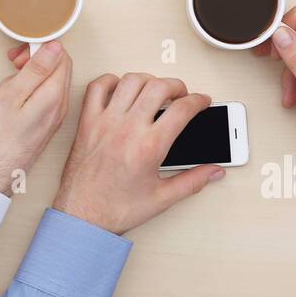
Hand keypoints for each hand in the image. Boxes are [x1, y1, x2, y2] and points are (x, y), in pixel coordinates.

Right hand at [0, 40, 72, 193]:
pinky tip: (14, 98)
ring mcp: (55, 115)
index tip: (20, 54)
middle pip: (58, 68)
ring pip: (50, 81)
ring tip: (10, 83)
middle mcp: (60, 105)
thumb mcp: (12, 94)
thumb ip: (36, 68)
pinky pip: (44, 96)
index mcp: (54, 95)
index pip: (61, 56)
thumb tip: (54, 46)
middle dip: (36, 59)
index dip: (40, 48)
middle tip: (14, 64)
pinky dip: (30, 89)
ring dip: (30, 75)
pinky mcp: (47, 122)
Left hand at [52, 73, 223, 235]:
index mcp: (149, 147)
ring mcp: (105, 122)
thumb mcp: (162, 198)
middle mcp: (127, 129)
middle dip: (177, 85)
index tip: (202, 101)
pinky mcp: (87, 122)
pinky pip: (97, 87)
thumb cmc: (115, 209)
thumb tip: (213, 171)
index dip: (199, 101)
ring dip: (148, 81)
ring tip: (155, 91)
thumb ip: (193, 181)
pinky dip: (111, 81)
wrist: (81, 216)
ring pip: (130, 81)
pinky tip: (121, 90)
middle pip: (159, 87)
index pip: (182, 109)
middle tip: (182, 95)